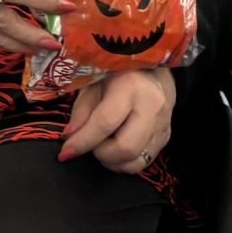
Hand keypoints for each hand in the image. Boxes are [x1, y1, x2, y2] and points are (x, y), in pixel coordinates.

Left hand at [61, 67, 176, 174]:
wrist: (153, 69)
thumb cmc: (118, 73)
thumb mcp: (94, 83)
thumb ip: (81, 111)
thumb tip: (70, 138)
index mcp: (131, 87)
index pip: (105, 123)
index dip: (82, 142)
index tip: (65, 153)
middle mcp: (152, 107)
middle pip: (125, 148)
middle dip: (101, 154)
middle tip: (91, 144)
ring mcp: (163, 124)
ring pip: (135, 160)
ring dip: (112, 161)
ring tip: (103, 147)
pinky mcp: (166, 136)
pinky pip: (144, 162)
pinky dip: (125, 162)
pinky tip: (116, 149)